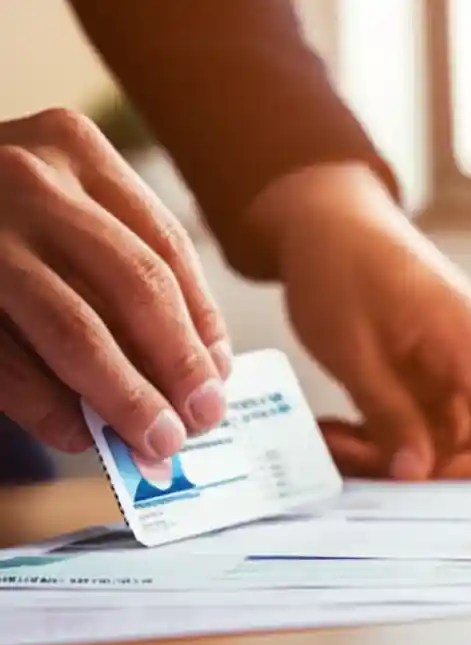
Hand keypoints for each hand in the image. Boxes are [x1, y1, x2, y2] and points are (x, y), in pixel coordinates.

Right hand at [0, 109, 230, 458]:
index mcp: (74, 149)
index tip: (220, 377)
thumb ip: (116, 263)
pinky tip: (76, 435)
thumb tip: (197, 368)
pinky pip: (4, 359)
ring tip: (154, 441)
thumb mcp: (52, 201)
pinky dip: (46, 405)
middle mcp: (28, 180)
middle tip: (201, 420)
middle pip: (135, 285)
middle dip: (178, 364)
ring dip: (123, 395)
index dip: (202, 321)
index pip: (166, 246)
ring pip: (73, 328)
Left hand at [247, 163, 470, 478]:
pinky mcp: (414, 354)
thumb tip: (417, 473)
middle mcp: (461, 343)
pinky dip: (377, 424)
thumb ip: (390, 415)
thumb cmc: (338, 262)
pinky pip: (408, 406)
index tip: (430, 482)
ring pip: (430, 421)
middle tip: (352, 465)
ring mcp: (439, 349)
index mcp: (462, 332)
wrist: (319, 210)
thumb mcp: (355, 351)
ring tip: (330, 443)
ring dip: (386, 444)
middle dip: (413, 457)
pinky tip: (335, 427)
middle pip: (463, 423)